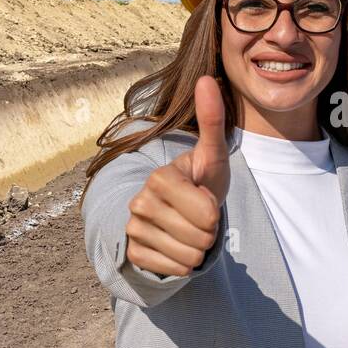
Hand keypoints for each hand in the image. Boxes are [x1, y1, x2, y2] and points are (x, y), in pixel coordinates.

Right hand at [124, 76, 229, 276]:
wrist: (180, 212)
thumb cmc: (202, 181)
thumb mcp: (213, 154)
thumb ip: (212, 119)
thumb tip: (205, 78)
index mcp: (161, 178)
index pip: (208, 214)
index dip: (215, 212)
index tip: (205, 198)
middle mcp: (140, 202)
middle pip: (199, 237)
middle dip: (207, 232)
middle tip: (198, 217)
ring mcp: (133, 228)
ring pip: (187, 256)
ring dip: (196, 248)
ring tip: (189, 230)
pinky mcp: (132, 253)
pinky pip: (173, 269)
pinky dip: (182, 263)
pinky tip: (175, 246)